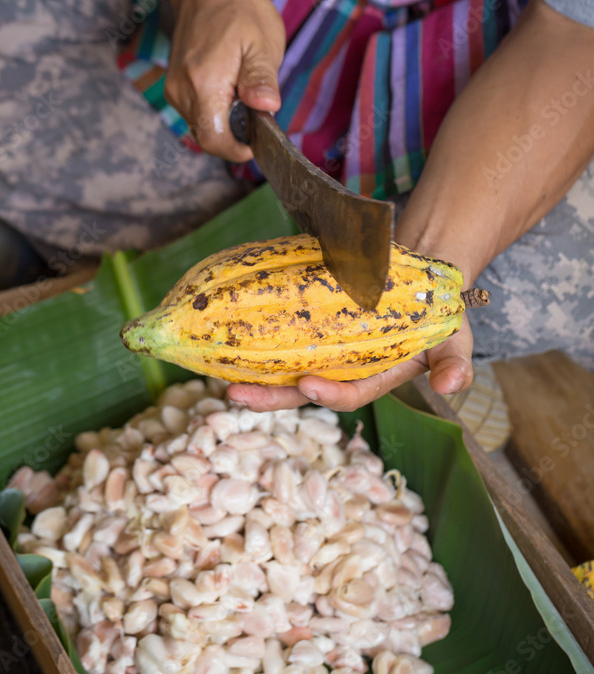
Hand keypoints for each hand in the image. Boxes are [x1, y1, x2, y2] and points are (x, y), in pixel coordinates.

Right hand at [164, 0, 285, 161]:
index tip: (257, 144)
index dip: (237, 151)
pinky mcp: (174, 84)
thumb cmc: (238, 7)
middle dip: (235, 135)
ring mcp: (174, 88)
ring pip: (202, 126)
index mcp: (203, 84)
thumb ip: (262, 79)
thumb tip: (266, 108)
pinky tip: (231, 88)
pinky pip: (196, 112)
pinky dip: (216, 110)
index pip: (214, 140)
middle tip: (258, 112)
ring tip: (245, 92)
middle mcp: (181, 91)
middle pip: (208, 137)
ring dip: (226, 121)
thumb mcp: (263, 42)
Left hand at [227, 316, 473, 411]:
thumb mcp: (453, 339)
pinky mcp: (309, 325)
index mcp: (374, 379)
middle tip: (235, 396)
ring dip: (252, 373)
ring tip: (219, 375)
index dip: (327, 395)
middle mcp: (342, 369)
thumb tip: (454, 384)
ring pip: (283, 367)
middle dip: (269, 396)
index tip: (307, 385)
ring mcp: (323, 348)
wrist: (422, 277)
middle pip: (301, 390)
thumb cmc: (437, 314)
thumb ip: (453, 363)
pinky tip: (229, 336)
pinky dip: (256, 340)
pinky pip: (280, 337)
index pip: (348, 395)